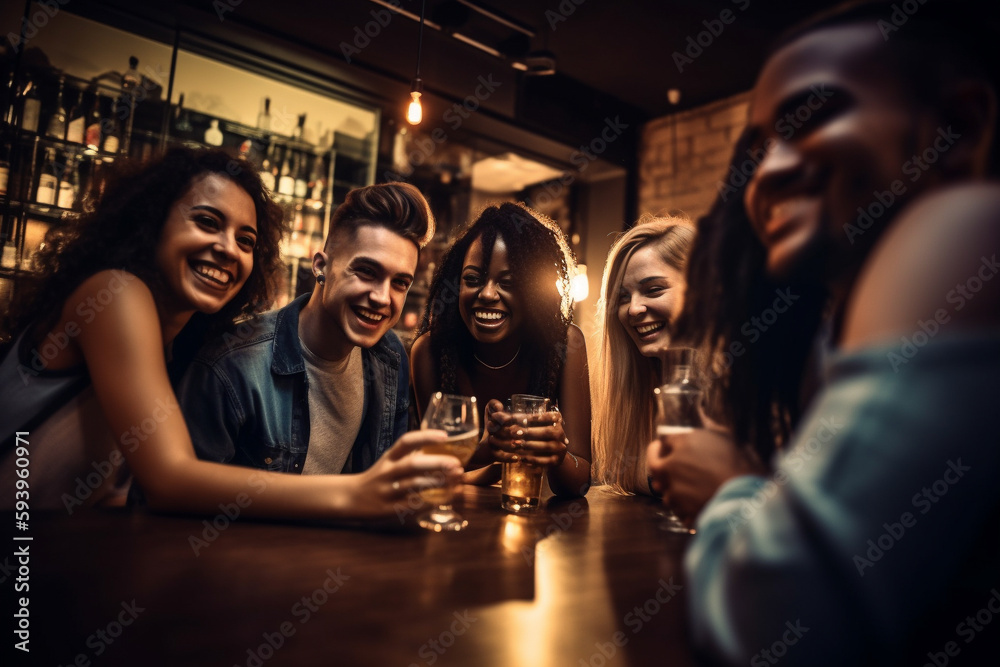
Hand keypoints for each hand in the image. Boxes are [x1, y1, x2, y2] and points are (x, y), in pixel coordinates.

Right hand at [351, 430, 463, 518]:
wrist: (351, 498)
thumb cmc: (379, 477)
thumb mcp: (390, 461)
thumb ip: (411, 455)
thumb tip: (442, 446)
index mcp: (389, 457)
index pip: (406, 441)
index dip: (425, 437)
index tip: (445, 436)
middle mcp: (387, 472)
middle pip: (413, 464)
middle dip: (437, 463)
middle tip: (456, 464)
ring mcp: (387, 490)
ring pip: (413, 485)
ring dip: (437, 483)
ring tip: (455, 482)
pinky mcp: (388, 509)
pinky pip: (411, 506)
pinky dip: (429, 503)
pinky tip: (443, 500)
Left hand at [485, 405, 566, 466]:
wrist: (552, 455)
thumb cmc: (538, 435)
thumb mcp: (534, 425)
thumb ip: (521, 420)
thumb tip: (497, 414)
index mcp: (557, 421)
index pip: (550, 416)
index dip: (536, 417)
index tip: (522, 418)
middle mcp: (561, 434)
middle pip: (548, 432)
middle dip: (530, 432)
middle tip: (514, 432)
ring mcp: (560, 448)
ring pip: (546, 446)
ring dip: (530, 445)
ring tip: (516, 444)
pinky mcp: (556, 461)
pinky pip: (545, 461)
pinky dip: (532, 460)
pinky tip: (521, 458)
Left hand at [646, 428, 764, 520]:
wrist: (745, 498)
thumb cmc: (741, 466)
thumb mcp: (728, 439)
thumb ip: (712, 429)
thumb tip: (704, 420)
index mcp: (684, 443)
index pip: (665, 439)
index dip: (666, 443)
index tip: (667, 445)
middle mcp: (673, 465)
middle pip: (654, 463)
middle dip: (656, 461)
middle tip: (661, 462)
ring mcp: (673, 489)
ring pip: (662, 488)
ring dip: (670, 486)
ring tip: (684, 487)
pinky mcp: (679, 509)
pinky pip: (674, 506)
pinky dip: (680, 505)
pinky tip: (692, 503)